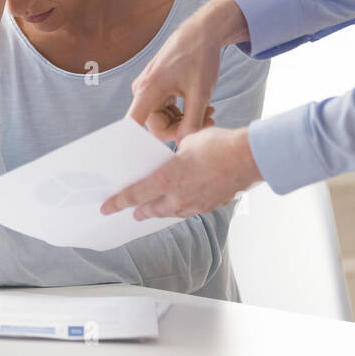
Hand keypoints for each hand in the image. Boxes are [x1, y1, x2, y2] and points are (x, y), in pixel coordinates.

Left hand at [99, 125, 261, 219]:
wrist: (248, 158)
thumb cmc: (217, 145)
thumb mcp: (188, 142)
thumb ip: (176, 154)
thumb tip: (176, 158)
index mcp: (167, 179)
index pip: (135, 194)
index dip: (118, 202)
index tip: (106, 207)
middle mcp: (178, 197)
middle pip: (152, 209)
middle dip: (140, 211)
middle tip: (133, 213)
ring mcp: (195, 204)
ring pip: (171, 212)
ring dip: (161, 211)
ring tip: (156, 210)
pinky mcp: (210, 206)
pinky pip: (190, 210)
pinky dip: (181, 207)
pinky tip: (183, 202)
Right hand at [127, 0, 245, 141]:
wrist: (203, 32)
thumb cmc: (201, 57)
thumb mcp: (201, 92)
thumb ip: (192, 120)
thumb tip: (183, 144)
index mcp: (148, 90)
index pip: (132, 126)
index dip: (136, 144)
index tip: (145, 160)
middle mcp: (143, 90)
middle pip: (155, 126)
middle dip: (181, 129)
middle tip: (208, 123)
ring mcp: (149, 89)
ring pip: (163, 119)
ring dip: (185, 121)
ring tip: (210, 112)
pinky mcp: (157, 88)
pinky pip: (166, 110)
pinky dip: (183, 112)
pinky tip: (203, 107)